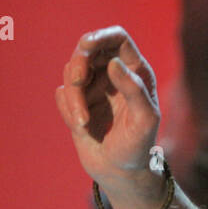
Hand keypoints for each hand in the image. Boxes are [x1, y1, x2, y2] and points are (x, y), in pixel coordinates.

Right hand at [54, 26, 162, 207]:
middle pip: (87, 48)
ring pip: (71, 72)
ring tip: (83, 123)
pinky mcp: (78, 102)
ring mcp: (94, 87)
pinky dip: (68, 109)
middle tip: (78, 81)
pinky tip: (82, 128)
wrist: (121, 173)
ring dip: (74, 96)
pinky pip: (63, 93)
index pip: (118, 38)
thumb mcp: (144, 120)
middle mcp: (113, 74)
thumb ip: (134, 89)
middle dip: (79, 63)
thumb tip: (113, 63)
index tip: (86, 45)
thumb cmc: (139, 147)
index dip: (102, 36)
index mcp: (135, 71)